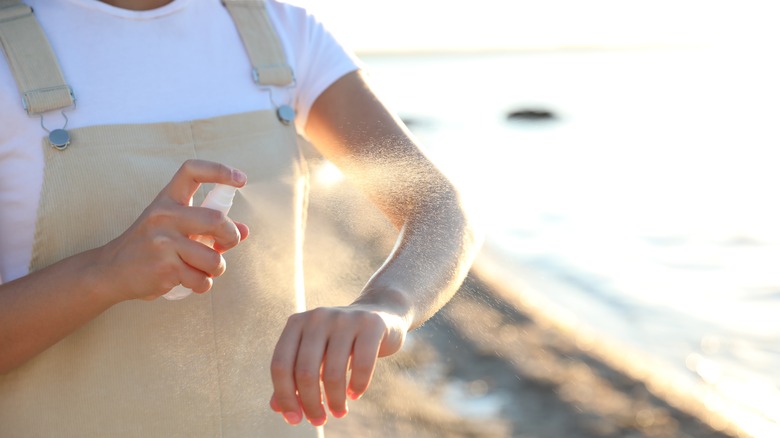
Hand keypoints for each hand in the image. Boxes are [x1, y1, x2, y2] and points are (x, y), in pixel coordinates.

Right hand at [95, 160, 248, 301]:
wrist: (111, 270)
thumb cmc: (150, 246)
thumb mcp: (175, 227)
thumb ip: (208, 227)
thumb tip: (244, 230)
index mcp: (167, 199)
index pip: (192, 170)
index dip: (220, 170)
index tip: (241, 179)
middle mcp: (164, 215)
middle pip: (216, 221)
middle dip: (231, 237)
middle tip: (226, 245)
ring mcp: (163, 242)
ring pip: (213, 258)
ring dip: (216, 269)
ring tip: (203, 269)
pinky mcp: (164, 267)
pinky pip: (201, 279)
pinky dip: (202, 285)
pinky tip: (188, 281)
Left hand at [269, 304, 407, 425]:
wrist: (379, 314)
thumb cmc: (340, 342)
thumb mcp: (315, 355)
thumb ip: (294, 377)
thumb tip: (276, 408)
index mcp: (296, 323)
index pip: (281, 365)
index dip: (285, 397)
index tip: (295, 419)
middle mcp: (318, 317)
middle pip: (305, 372)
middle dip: (311, 404)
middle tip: (318, 420)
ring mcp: (345, 318)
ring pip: (333, 372)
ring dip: (335, 400)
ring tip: (339, 411)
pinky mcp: (371, 324)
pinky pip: (362, 365)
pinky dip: (357, 386)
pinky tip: (354, 394)